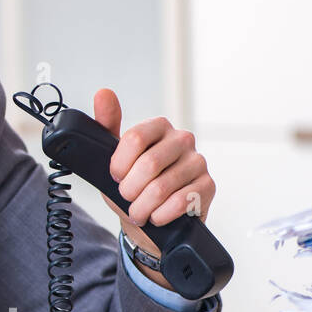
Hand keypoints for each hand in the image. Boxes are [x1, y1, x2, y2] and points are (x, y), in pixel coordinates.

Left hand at [93, 89, 215, 285]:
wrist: (150, 218)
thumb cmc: (132, 184)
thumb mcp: (112, 156)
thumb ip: (106, 125)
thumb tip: (104, 92)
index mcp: (158, 126)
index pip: (135, 138)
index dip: (120, 164)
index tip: (116, 176)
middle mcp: (182, 139)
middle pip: (149, 164)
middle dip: (130, 189)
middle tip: (127, 198)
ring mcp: (198, 162)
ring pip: (162, 187)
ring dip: (143, 206)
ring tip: (139, 211)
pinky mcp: (208, 185)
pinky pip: (180, 201)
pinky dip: (161, 214)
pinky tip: (157, 216)